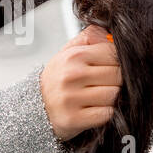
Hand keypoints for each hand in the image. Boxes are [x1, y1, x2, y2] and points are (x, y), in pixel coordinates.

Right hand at [39, 24, 120, 140]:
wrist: (34, 106)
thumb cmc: (58, 79)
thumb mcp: (68, 52)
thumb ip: (90, 37)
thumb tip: (111, 34)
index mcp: (74, 56)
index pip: (114, 54)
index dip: (117, 62)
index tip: (109, 68)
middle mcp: (72, 75)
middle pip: (117, 75)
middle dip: (116, 81)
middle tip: (104, 84)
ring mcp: (72, 98)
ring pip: (113, 95)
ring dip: (111, 98)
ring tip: (99, 97)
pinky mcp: (74, 118)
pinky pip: (107, 114)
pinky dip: (105, 113)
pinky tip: (95, 109)